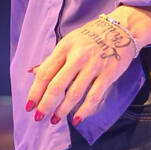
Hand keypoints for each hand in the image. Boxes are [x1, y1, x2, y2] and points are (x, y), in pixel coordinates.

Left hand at [26, 7, 150, 124]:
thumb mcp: (69, 42)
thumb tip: (32, 72)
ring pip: (74, 93)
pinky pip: (94, 96)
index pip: (45, 73)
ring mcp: (93, 66)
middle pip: (57, 86)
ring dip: (63, 110)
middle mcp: (77, 57)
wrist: (122, 29)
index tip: (29, 106)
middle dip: (46, 104)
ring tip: (55, 120)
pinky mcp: (108, 74)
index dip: (35, 92)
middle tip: (39, 117)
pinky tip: (77, 119)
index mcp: (64, 48)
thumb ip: (52, 59)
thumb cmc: (91, 36)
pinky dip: (84, 110)